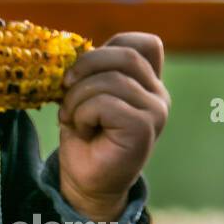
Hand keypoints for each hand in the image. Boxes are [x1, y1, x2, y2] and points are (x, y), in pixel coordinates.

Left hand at [55, 32, 170, 220]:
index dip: (108, 48)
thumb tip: (75, 49)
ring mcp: (155, 111)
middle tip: (65, 87)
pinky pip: (105, 103)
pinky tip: (84, 130)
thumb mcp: (85, 92)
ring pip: (110, 80)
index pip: (142, 44)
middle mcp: (158, 94)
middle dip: (85, 66)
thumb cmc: (84, 134)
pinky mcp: (144, 128)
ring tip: (73, 117)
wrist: (86, 179)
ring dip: (78, 98)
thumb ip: (93, 69)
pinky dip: (83, 114)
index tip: (81, 71)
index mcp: (147, 82)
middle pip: (125, 55)